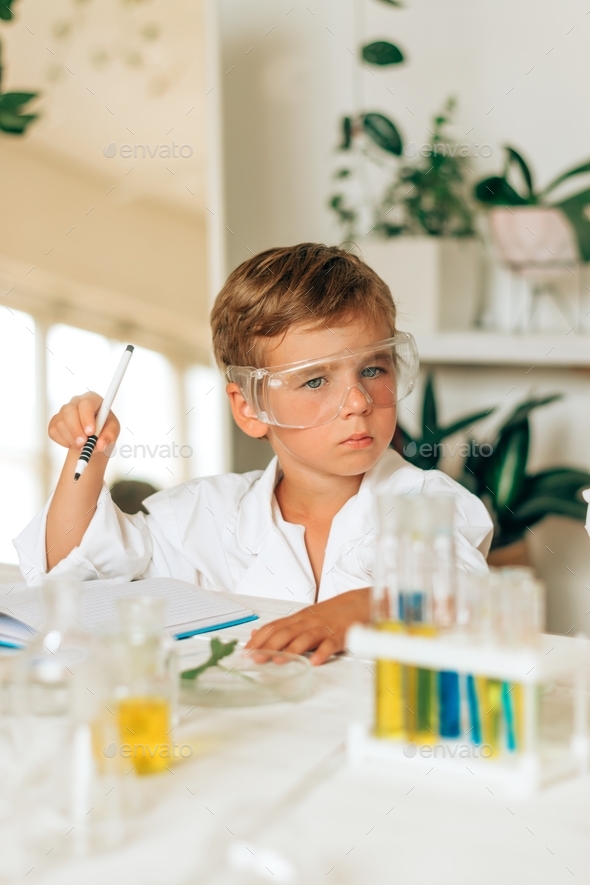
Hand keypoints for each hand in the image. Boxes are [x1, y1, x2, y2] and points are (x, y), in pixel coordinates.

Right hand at [48, 393, 119, 452]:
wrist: (93, 437)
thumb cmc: (104, 429)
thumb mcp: (113, 431)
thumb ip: (110, 436)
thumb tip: (101, 445)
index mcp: (93, 399)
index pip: (87, 403)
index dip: (87, 418)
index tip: (91, 432)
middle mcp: (77, 402)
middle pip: (69, 411)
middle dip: (76, 430)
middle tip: (83, 444)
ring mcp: (64, 411)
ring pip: (61, 423)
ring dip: (71, 439)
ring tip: (82, 446)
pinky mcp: (55, 421)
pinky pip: (53, 431)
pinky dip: (64, 442)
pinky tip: (73, 443)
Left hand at [245, 588, 369, 665]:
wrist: (359, 603)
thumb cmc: (330, 613)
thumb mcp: (304, 617)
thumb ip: (282, 627)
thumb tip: (257, 634)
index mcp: (299, 619)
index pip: (275, 627)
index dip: (259, 639)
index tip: (246, 651)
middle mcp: (309, 622)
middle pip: (286, 632)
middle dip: (269, 646)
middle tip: (256, 658)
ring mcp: (324, 628)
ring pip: (305, 638)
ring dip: (291, 650)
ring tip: (279, 661)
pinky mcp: (340, 636)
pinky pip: (330, 644)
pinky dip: (322, 653)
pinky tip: (315, 662)